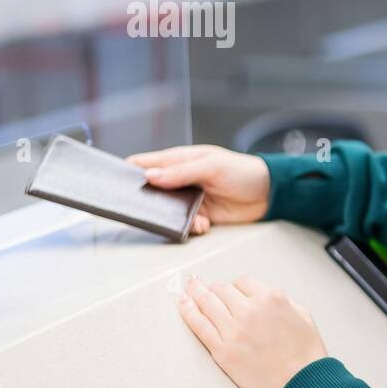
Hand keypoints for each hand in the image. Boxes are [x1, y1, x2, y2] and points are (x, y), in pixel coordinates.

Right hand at [127, 145, 270, 235]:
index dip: (127, 172)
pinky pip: (186, 225)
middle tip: (152, 212)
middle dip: (149, 204)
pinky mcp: (200, 216)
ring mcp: (189, 199)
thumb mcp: (211, 166)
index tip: (117, 185)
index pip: (143, 164)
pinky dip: (193, 227)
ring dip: (175, 219)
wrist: (269, 193)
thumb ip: (180, 172)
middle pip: (150, 192)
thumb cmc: (243, 171)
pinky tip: (205, 224)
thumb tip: (149, 176)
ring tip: (193, 218)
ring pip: (167, 213)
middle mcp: (179, 180)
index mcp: (178, 161)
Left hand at [179, 275, 326, 387]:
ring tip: (189, 289)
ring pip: (207, 302)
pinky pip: (199, 325)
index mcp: (272, 299)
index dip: (236, 287)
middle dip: (215, 288)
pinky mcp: (222, 351)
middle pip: (222, 289)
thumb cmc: (306, 356)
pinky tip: (183, 304)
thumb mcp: (304, 316)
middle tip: (205, 287)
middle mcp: (250, 310)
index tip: (232, 291)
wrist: (302, 385)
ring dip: (195, 292)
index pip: (243, 282)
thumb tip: (266, 298)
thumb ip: (283, 302)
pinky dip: (188, 311)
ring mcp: (233, 330)